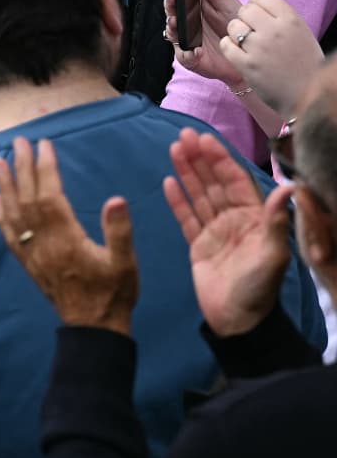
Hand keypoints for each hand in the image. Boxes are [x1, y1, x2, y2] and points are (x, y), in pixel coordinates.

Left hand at [0, 138, 139, 333]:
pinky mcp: (29, 264)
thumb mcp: (126, 263)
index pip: (51, 195)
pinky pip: (9, 235)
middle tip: (18, 141)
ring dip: (6, 186)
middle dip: (23, 168)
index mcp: (67, 238)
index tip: (44, 144)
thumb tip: (116, 199)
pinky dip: (1, 215)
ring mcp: (33, 253)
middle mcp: (44, 242)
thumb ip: (120, 231)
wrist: (93, 327)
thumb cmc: (114, 293)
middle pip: (28, 198)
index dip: (46, 168)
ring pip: (14, 214)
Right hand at [162, 128, 291, 336]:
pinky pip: (186, 217)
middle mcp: (235, 220)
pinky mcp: (198, 245)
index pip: (235, 181)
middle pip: (214, 183)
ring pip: (199, 195)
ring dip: (187, 172)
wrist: (237, 321)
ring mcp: (215, 232)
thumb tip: (289, 187)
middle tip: (184, 136)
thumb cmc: (259, 289)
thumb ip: (276, 220)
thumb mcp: (272, 255)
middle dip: (200, 159)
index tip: (206, 139)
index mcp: (254, 219)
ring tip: (173, 150)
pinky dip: (178, 199)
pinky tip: (169, 182)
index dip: (220, 160)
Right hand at [167, 0, 245, 87]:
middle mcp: (186, 23)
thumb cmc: (236, 25)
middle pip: (171, 13)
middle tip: (173, 0)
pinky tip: (196, 50)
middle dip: (169, 6)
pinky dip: (188, 54)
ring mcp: (187, 41)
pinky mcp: (192, 59)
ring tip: (177, 24)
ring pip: (172, 34)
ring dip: (173, 28)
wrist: (251, 52)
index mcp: (192, 7)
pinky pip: (184, 56)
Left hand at [220, 0, 323, 118]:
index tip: (260, 17)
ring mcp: (260, 48)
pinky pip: (226, 45)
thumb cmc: (304, 62)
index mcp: (291, 20)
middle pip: (244, 10)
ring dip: (236, 34)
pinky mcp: (246, 64)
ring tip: (248, 45)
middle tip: (253, 33)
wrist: (306, 96)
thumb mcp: (300, 31)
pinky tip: (240, 54)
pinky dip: (229, 48)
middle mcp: (275, 30)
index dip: (256, 6)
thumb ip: (280, 10)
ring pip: (233, 26)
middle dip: (245, 19)